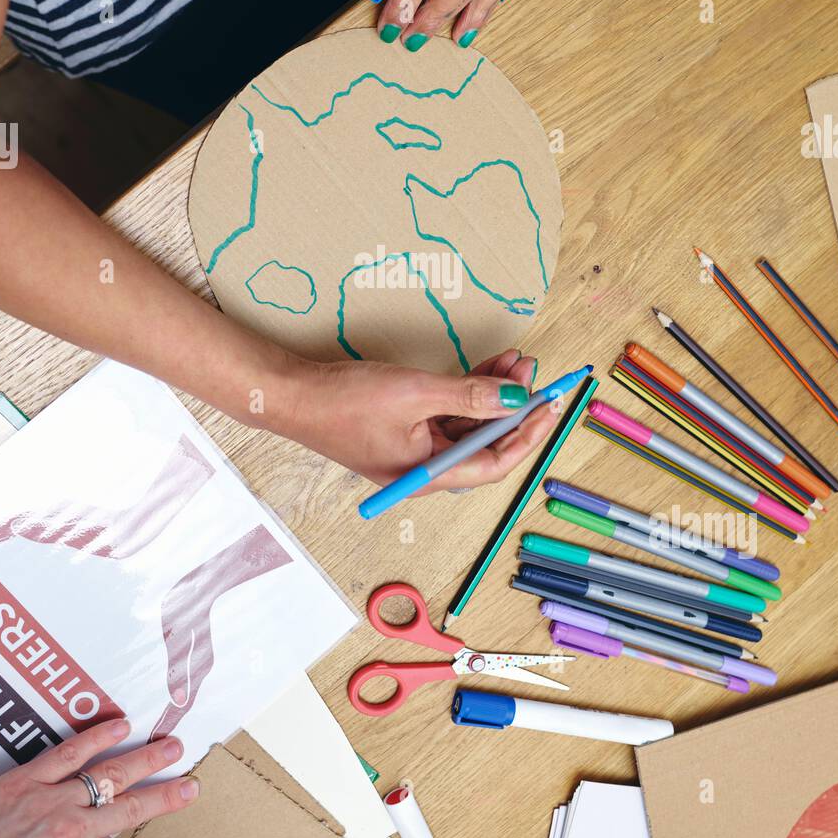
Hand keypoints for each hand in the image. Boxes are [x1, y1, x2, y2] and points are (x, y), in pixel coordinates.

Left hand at [0, 718, 197, 837]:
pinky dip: (97, 737)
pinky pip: (69, 753)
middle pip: (131, 807)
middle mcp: (71, 832)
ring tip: (173, 745)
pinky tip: (120, 724)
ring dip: (146, 759)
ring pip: (110, 775)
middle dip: (166, 795)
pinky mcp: (25, 779)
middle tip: (192, 782)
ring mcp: (50, 801)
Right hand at [291, 349, 558, 492]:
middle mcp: (424, 470)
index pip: (494, 462)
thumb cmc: (344, 401)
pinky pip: (446, 416)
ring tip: (514, 361)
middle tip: (531, 371)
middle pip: (483, 443)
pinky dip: (467, 393)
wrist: (291, 395)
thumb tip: (516, 398)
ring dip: (491, 395)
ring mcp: (413, 451)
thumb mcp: (416, 393)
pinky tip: (486, 368)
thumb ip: (470, 396)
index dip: (526, 434)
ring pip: (467, 426)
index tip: (547, 404)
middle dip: (511, 407)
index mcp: (428, 475)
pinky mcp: (403, 431)